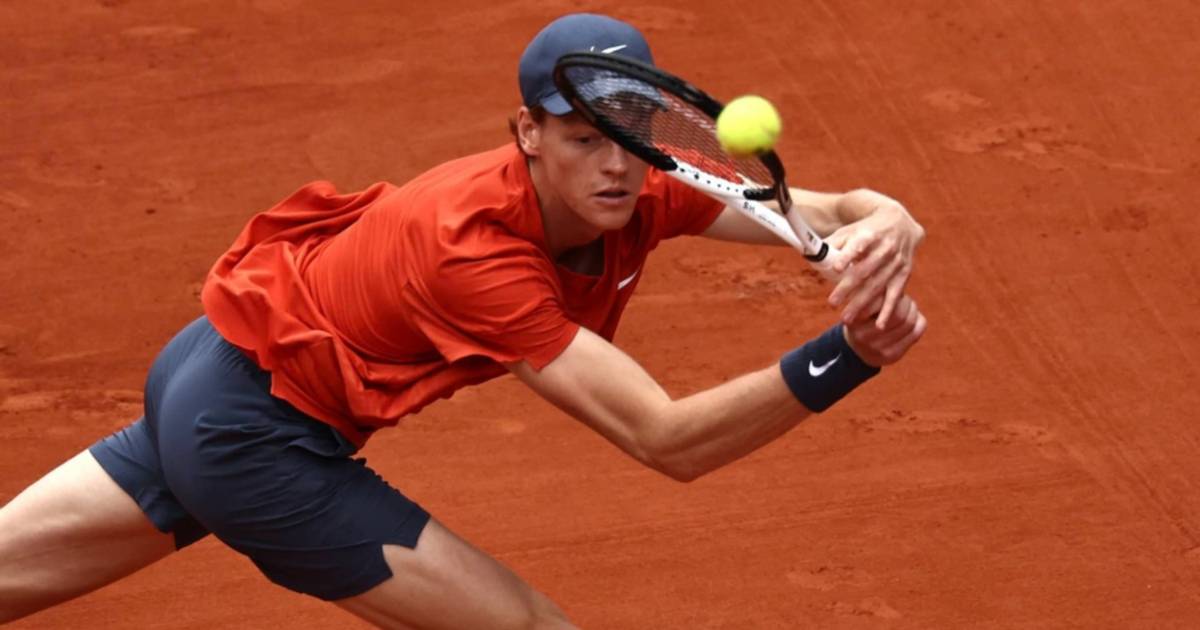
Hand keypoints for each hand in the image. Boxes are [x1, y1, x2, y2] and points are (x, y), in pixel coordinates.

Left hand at [825, 189, 924, 327]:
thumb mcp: (850, 230)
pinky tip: (879, 325)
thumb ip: (833, 243)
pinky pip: (895, 295)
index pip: (858, 245)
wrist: (900, 223)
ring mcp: (896, 262)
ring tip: (846, 318)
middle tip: (832, 302)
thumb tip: (812, 254)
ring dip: (861, 304)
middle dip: (848, 288)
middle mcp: (884, 248)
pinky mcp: (903, 274)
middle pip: (864, 271)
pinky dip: (887, 310)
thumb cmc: (867, 230)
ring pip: (877, 286)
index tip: (836, 268)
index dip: (848, 256)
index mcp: (869, 235)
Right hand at [843, 294, 926, 366]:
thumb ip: (871, 292)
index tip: (891, 288)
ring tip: (908, 305)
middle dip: (905, 301)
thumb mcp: (859, 303)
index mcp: (853, 320)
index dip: (891, 292)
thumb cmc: (860, 317)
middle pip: (899, 314)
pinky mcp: (892, 356)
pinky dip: (919, 320)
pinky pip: (916, 333)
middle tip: (903, 297)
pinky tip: (914, 317)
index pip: (882, 302)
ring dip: (913, 309)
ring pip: (909, 323)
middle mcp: (863, 338)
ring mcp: (879, 349)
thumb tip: (890, 278)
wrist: (857, 349)